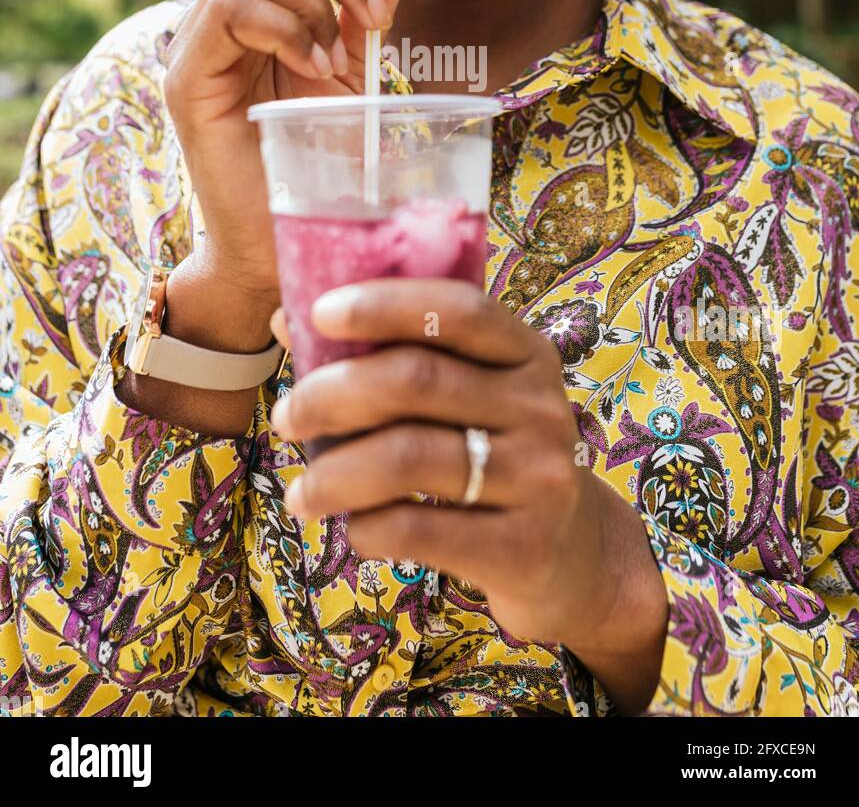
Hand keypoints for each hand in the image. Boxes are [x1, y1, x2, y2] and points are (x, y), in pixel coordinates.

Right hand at [163, 0, 412, 313]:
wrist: (276, 245)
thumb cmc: (314, 165)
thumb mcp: (354, 74)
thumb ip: (368, 11)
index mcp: (261, 9)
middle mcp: (220, 18)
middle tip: (373, 17)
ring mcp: (197, 45)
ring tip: (335, 58)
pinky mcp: (187, 78)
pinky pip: (226, 7)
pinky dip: (282, 27)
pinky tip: (312, 70)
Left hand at [269, 278, 667, 691]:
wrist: (571, 555)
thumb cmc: (492, 457)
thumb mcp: (466, 397)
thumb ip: (389, 356)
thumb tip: (286, 320)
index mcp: (526, 353)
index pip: (459, 308)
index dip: (384, 304)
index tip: (319, 314)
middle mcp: (540, 406)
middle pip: (417, 378)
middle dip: (331, 394)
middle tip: (286, 417)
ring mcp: (539, 477)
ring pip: (408, 456)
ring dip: (334, 473)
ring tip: (300, 493)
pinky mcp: (524, 545)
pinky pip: (418, 527)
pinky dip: (367, 527)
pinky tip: (353, 529)